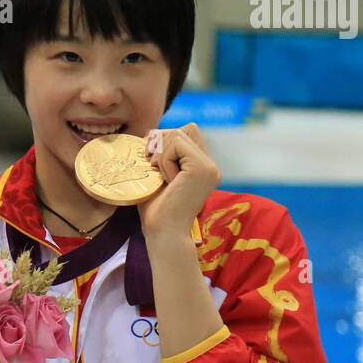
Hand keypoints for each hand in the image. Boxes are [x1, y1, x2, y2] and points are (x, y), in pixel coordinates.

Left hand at [138, 122, 220, 239]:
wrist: (164, 233)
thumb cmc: (156, 211)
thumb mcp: (157, 176)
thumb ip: (159, 154)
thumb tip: (151, 132)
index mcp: (203, 168)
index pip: (188, 133)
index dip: (165, 140)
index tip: (152, 161)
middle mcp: (211, 166)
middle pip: (186, 129)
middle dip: (162, 142)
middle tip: (153, 166)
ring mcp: (209, 166)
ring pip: (179, 134)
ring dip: (161, 154)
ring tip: (162, 177)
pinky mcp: (202, 168)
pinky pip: (175, 144)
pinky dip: (163, 159)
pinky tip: (167, 180)